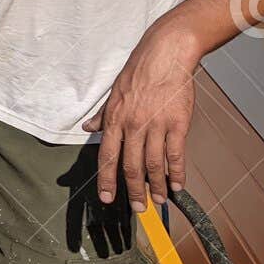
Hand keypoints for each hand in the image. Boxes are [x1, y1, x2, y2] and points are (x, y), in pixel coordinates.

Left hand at [85, 22, 200, 211]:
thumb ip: (102, 115)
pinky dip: (177, 173)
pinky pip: (176, 154)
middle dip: (133, 191)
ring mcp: (156, 125)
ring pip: (154, 165)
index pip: (107, 157)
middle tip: (139, 208)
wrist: (165, 55)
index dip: (107, 180)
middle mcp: (133, 125)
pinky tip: (177, 185)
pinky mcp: (177, 123)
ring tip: (158, 200)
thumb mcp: (114, 93)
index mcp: (115, 119)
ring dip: (156, 186)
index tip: (107, 198)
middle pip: (131, 166)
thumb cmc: (138, 72)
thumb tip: (86, 128)